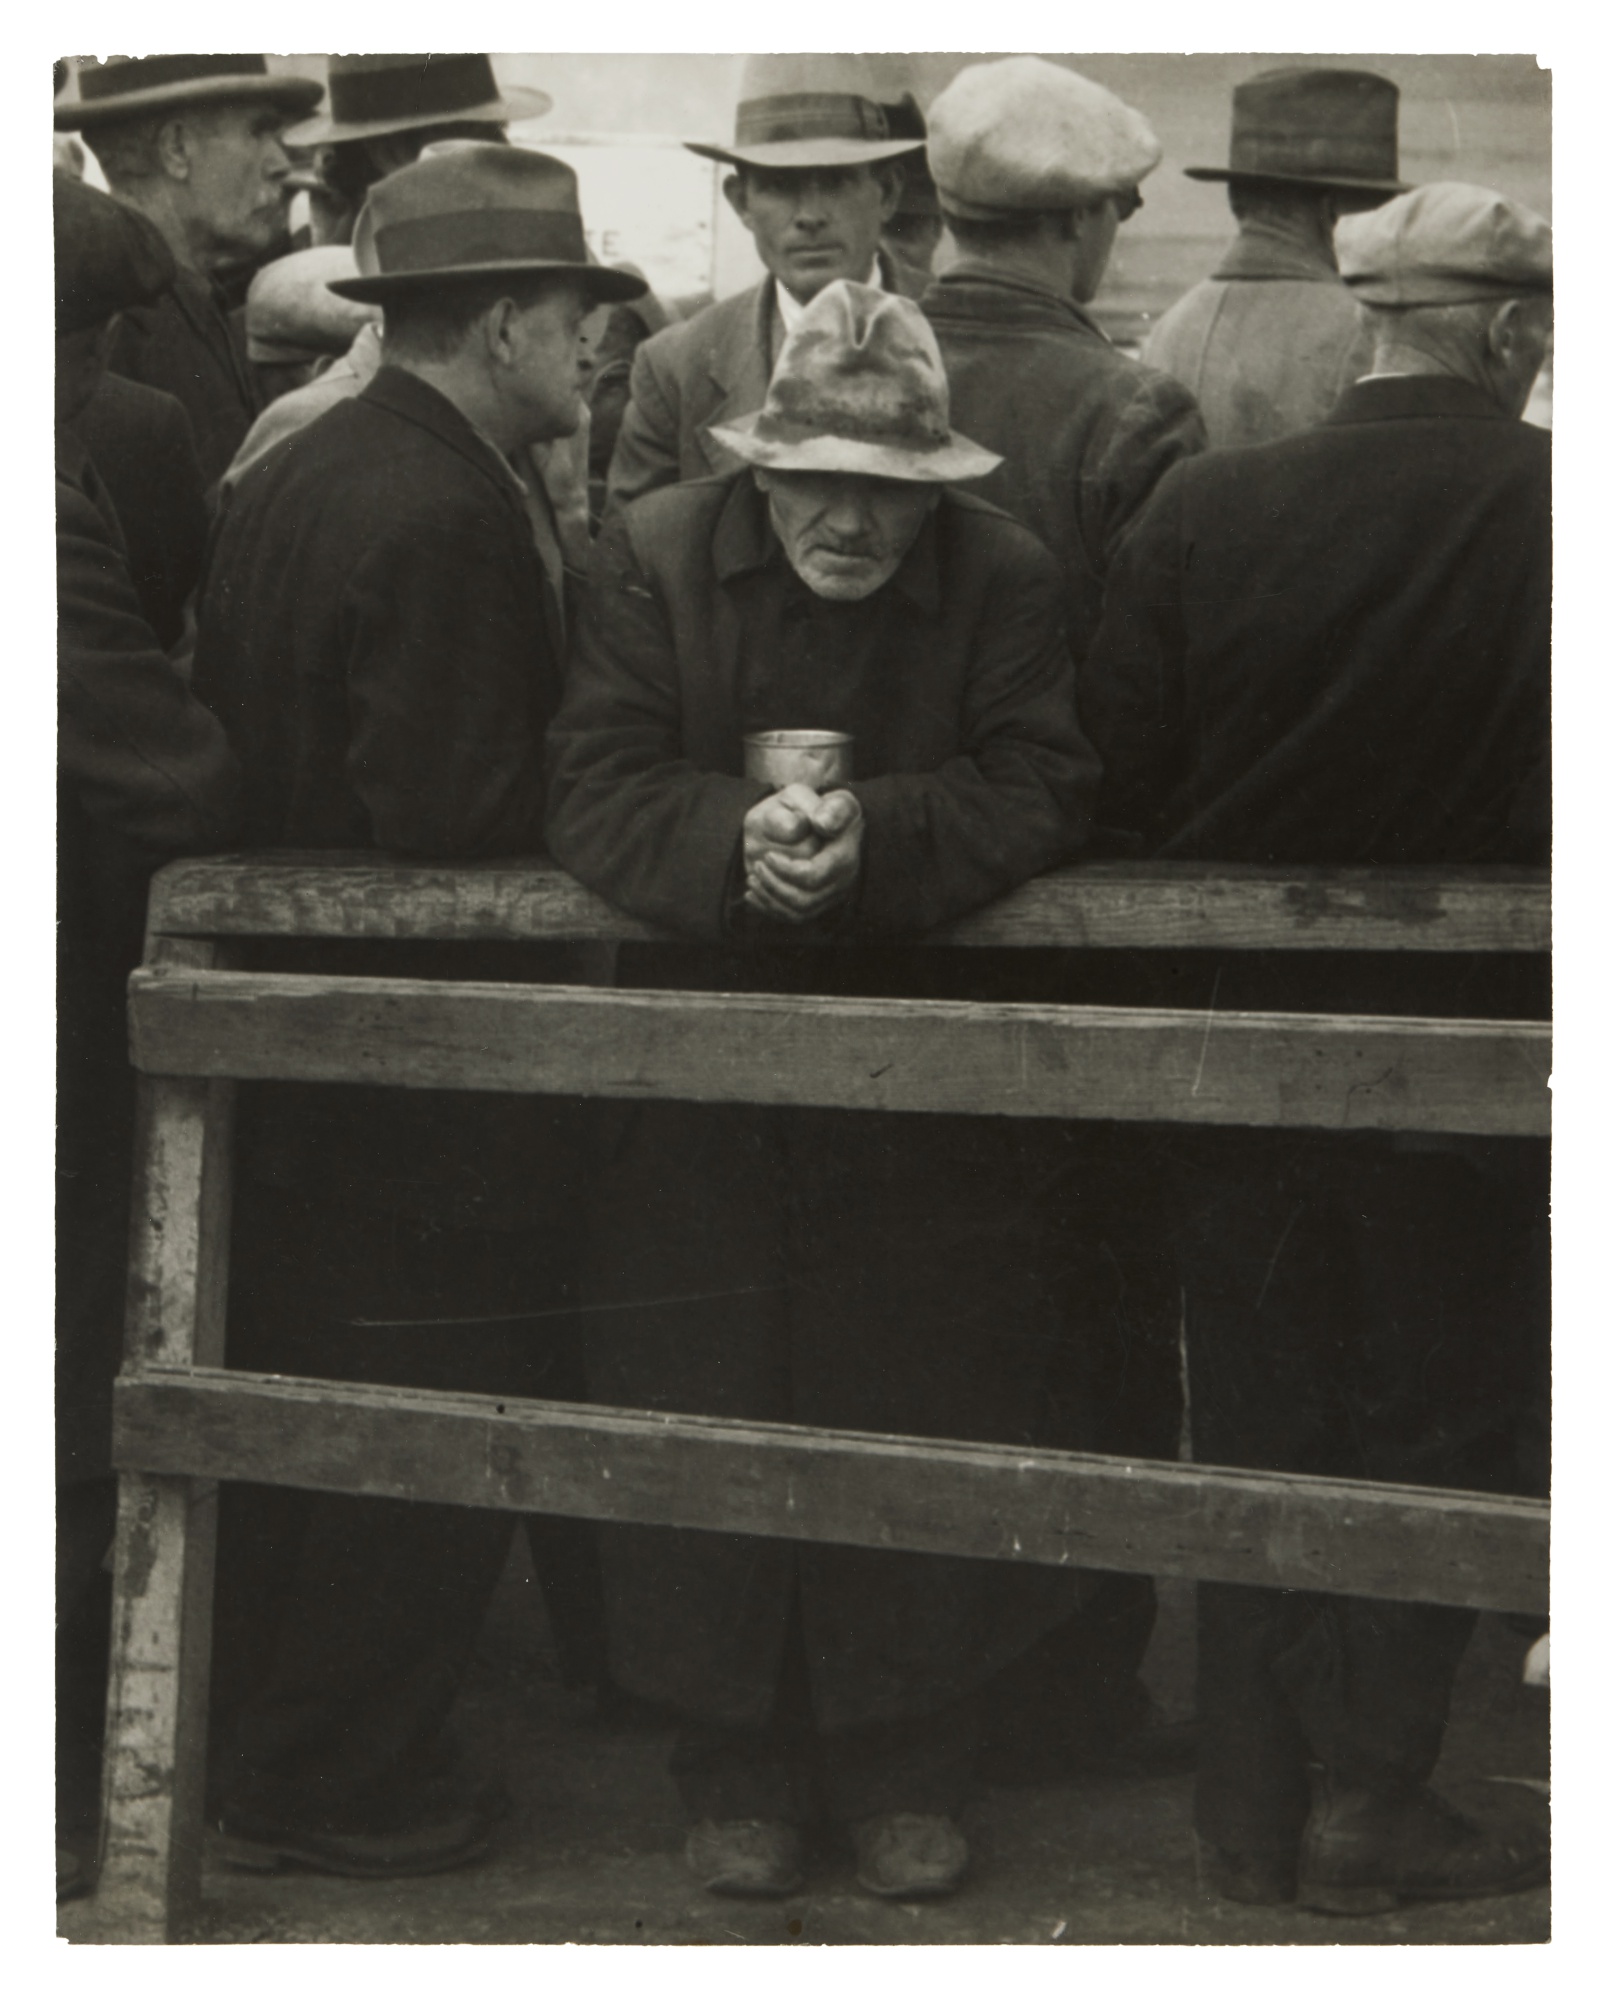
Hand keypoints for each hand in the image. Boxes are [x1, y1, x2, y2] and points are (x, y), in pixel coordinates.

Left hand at [743, 784, 862, 923]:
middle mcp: (842, 882)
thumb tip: (821, 823)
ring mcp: (831, 896)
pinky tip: (752, 894)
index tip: (768, 856)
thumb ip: (830, 809)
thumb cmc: (827, 808)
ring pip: (798, 912)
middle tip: (757, 866)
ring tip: (752, 878)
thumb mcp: (833, 800)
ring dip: (770, 898)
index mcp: (845, 857)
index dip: (786, 870)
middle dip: (774, 885)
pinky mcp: (819, 903)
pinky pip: (794, 917)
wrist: (830, 822)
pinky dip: (770, 908)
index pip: (813, 876)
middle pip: (804, 899)